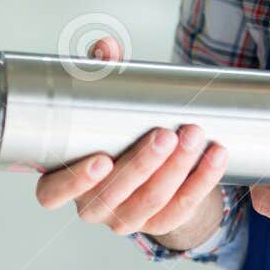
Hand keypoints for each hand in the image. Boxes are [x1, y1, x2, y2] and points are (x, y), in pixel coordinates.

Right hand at [33, 36, 229, 247]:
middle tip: (166, 133)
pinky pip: (183, 206)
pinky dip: (203, 180)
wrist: (149, 170)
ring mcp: (125, 219)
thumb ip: (100, 76)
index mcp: (63, 182)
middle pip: (112, 195)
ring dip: (176, 169)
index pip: (53, 194)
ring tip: (193, 135)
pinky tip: (216, 154)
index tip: (101, 159)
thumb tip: (106, 47)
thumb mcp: (102, 104)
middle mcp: (92, 207)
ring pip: (151, 201)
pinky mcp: (161, 223)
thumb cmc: (113, 132)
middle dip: (143, 164)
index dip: (75, 182)